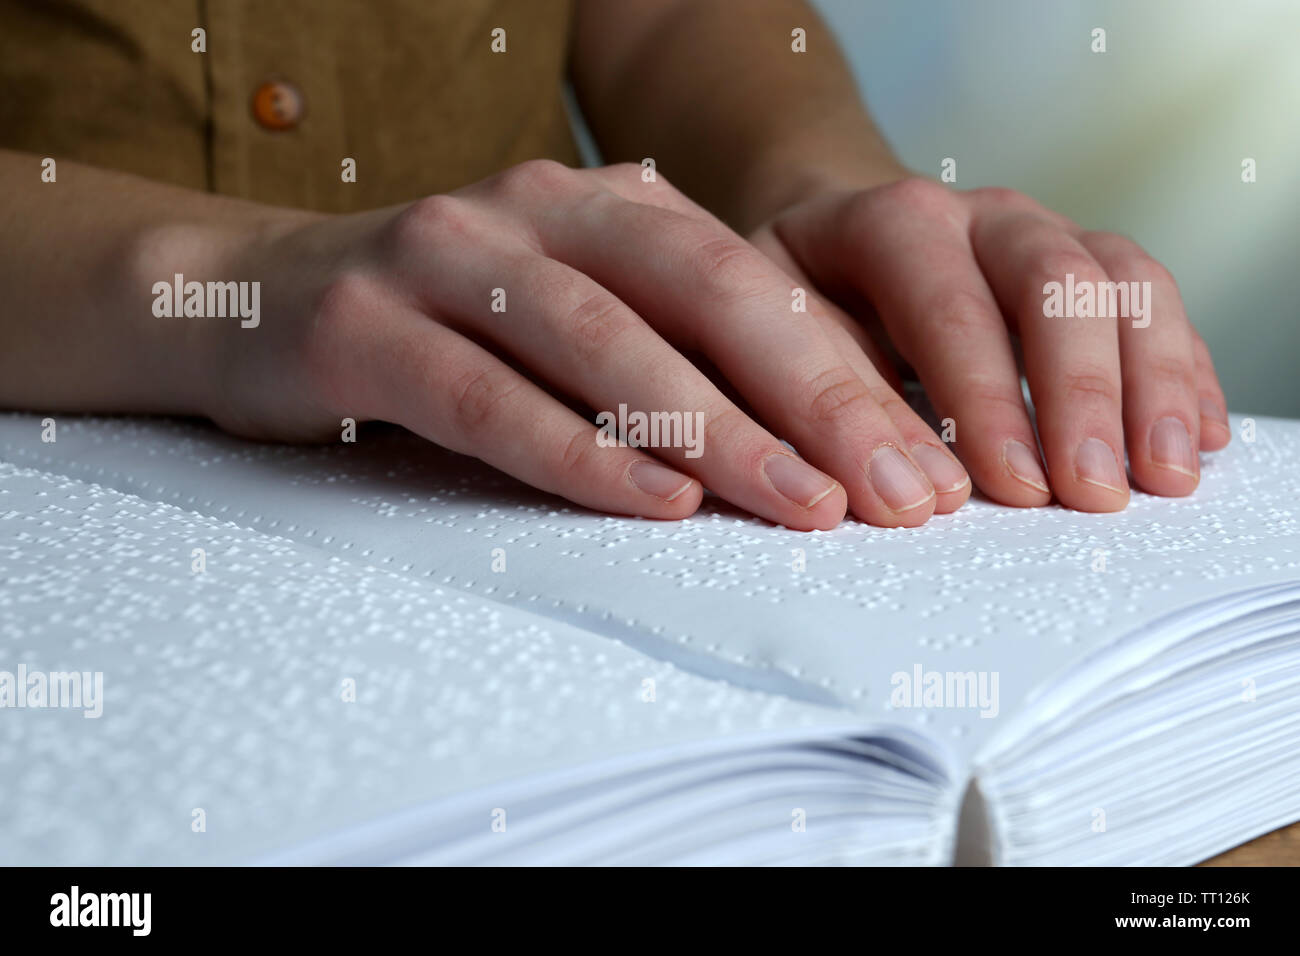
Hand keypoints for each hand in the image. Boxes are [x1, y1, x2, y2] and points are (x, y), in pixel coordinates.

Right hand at [200, 161, 967, 530]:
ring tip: (802, 506)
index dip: (844, 373)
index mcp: (603, 204)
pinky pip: (485, 397)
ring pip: (601, 341)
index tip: (921, 468)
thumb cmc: (448, 328)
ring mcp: (440, 257)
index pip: (750, 282)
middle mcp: (530, 208)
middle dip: (810, 397)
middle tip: (898, 492)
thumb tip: (824, 435)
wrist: (257, 300)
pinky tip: (655, 505)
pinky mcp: (361, 327)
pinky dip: (577, 453)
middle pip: (698, 294)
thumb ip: (673, 350)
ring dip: (711, 431)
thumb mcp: (574, 314)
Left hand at [748, 177, 1230, 511]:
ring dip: (1152, 383)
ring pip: (1124, 285)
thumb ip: (811, 397)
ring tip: (1164, 479)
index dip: (983, 398)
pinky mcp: (1091, 265)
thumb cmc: (790, 301)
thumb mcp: (764, 332)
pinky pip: (1154, 304)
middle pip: (1054, 283)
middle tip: (1091, 494)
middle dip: (1079, 394)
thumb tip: (876, 491)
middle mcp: (981, 216)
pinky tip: (1199, 438)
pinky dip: (1184, 370)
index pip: (948, 303)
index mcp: (892, 222)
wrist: (827, 239)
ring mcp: (1045, 234)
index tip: (1008, 487)